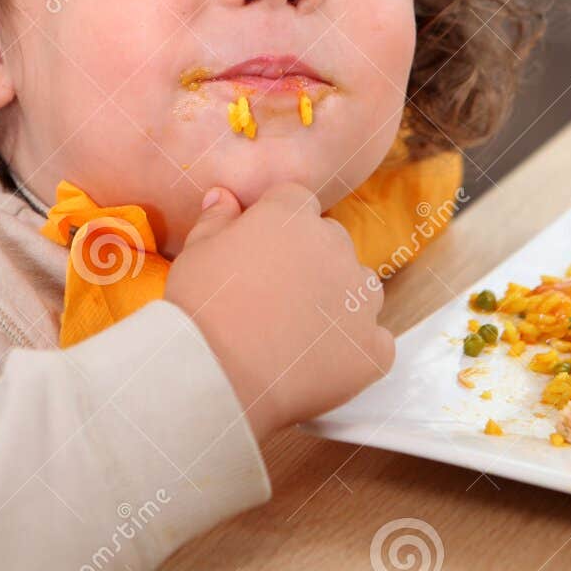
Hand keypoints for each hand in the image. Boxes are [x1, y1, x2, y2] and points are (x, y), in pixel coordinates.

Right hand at [164, 182, 394, 440]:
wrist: (214, 375)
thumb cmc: (200, 309)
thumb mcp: (196, 252)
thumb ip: (216, 219)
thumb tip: (224, 195)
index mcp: (292, 216)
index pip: (297, 202)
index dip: (278, 226)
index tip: (260, 253)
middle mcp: (335, 247)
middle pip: (333, 242)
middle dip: (311, 260)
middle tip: (275, 295)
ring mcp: (358, 299)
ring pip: (359, 288)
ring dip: (339, 300)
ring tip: (300, 329)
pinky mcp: (371, 347)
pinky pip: (374, 340)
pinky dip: (354, 348)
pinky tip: (321, 361)